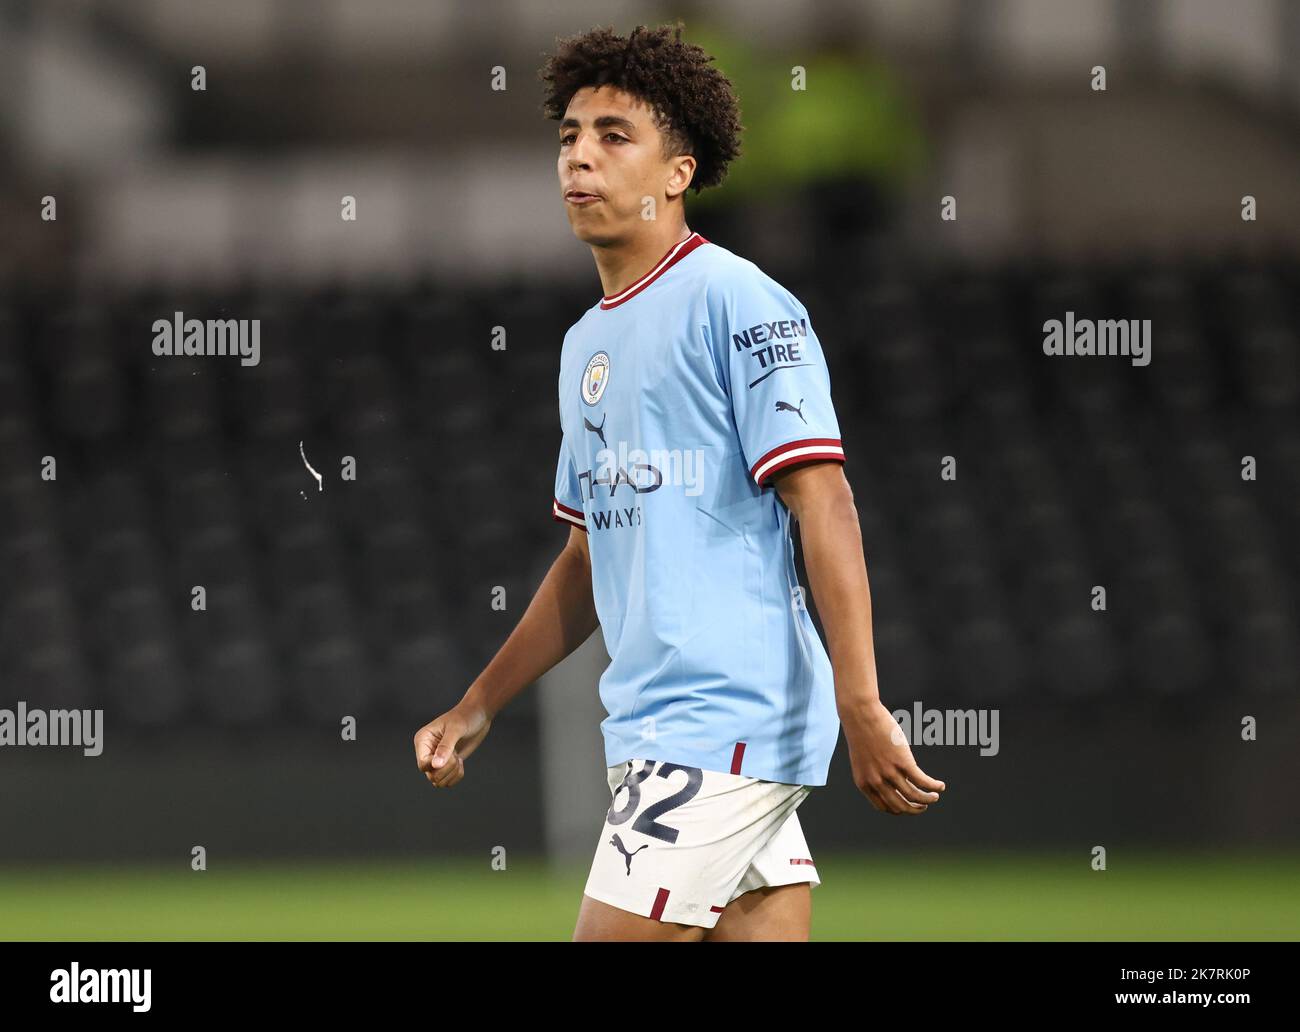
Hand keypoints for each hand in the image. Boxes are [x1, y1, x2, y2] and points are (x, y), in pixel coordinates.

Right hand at [413, 703, 491, 788]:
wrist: (478, 714)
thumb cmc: (465, 716)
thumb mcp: (456, 729)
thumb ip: (446, 747)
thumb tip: (436, 765)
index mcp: (423, 740)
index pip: (423, 765)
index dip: (438, 766)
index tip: (452, 755)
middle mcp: (427, 751)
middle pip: (430, 775)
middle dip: (447, 770)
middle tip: (456, 756)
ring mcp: (436, 758)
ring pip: (437, 781)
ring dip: (452, 774)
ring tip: (458, 760)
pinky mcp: (447, 764)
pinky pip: (447, 781)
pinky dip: (456, 776)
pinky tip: (461, 763)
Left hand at [841, 700, 945, 814]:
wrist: (860, 714)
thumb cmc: (861, 732)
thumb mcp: (863, 759)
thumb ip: (873, 772)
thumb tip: (892, 779)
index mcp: (864, 783)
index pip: (884, 807)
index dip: (899, 809)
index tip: (908, 805)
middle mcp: (876, 781)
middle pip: (901, 806)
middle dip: (915, 810)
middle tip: (923, 806)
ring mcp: (889, 772)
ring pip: (914, 796)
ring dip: (927, 800)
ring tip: (934, 796)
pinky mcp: (903, 761)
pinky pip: (922, 781)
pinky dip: (933, 786)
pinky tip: (940, 785)